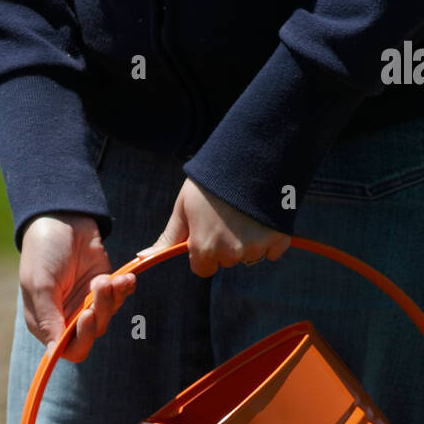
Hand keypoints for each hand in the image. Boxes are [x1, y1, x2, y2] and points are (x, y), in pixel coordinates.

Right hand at [19, 213, 135, 362]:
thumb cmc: (43, 250)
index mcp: (46, 321)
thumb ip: (48, 319)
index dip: (81, 338)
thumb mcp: (40, 284)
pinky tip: (123, 277)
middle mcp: (66, 317)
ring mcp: (86, 303)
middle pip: (92, 335)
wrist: (62, 217)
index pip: (68, 349)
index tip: (87, 315)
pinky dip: (123, 290)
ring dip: (110, 298)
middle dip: (99, 312)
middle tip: (100, 287)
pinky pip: (119, 299)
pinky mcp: (103, 289)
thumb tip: (53, 354)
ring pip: (107, 317)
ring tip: (105, 277)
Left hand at [138, 178, 289, 277]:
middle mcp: (231, 253)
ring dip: (249, 241)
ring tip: (245, 212)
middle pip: (227, 261)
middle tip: (228, 214)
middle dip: (226, 244)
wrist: (251, 155)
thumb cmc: (210, 181)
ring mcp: (257, 248)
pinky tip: (262, 216)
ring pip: (250, 256)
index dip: (204, 250)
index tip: (208, 231)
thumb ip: (169, 236)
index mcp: (205, 248)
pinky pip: (273, 251)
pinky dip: (270, 238)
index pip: (203, 268)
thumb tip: (144, 257)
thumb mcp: (184, 206)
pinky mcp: (279, 240)